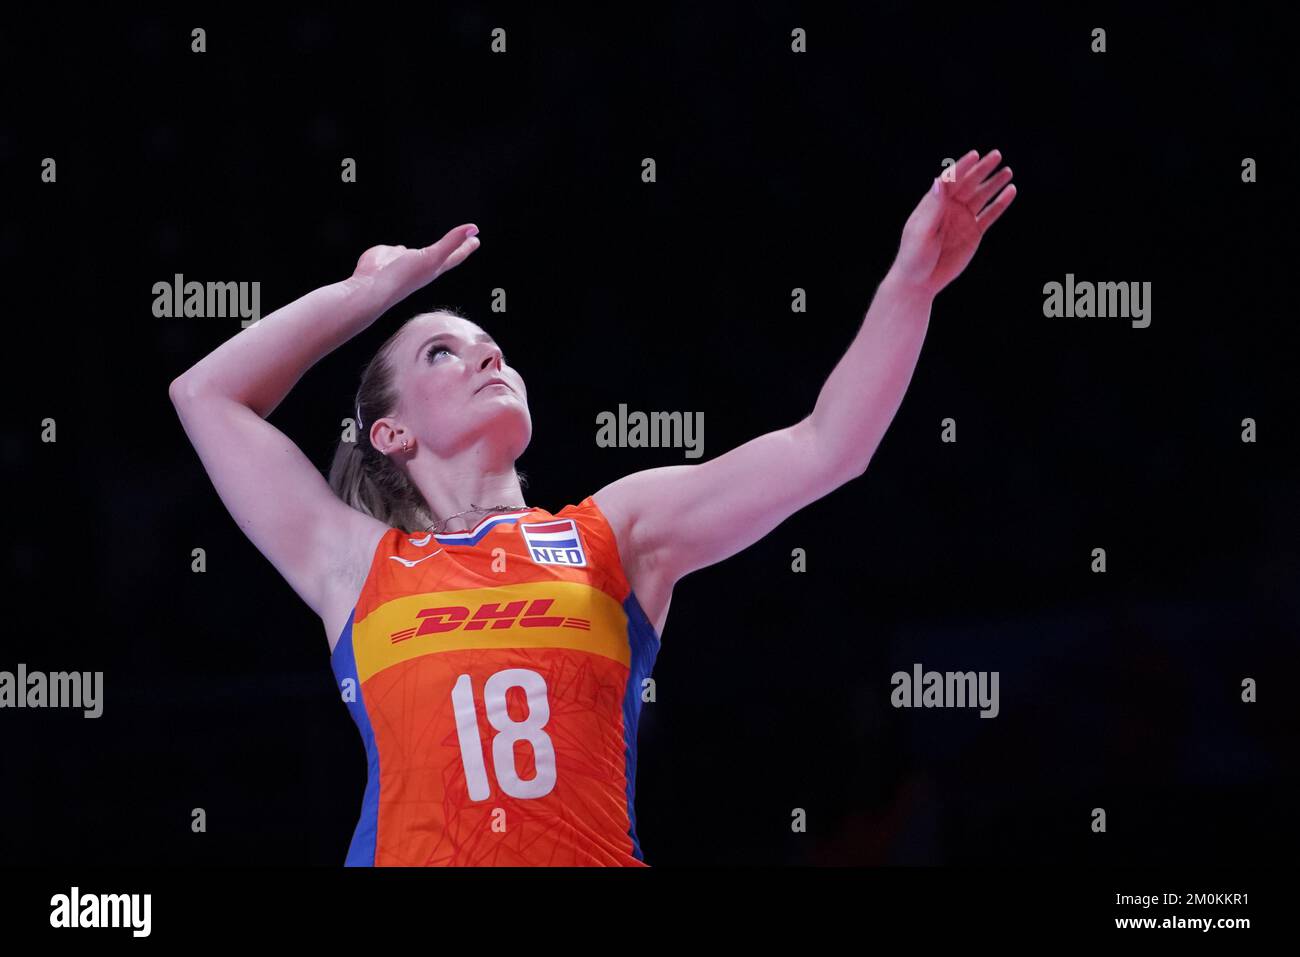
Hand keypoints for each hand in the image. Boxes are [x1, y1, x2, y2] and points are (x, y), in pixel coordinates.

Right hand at [349, 223, 480, 309]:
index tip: (476, 238)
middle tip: (464, 239)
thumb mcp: (432, 257)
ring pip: (418, 252)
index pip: (455, 255)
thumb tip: (474, 228)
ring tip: (432, 251)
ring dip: (426, 252)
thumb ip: (452, 242)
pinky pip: (397, 249)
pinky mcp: (388, 255)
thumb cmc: (404, 275)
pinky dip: (399, 249)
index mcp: (434, 267)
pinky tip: (399, 250)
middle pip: (442, 254)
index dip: (466, 247)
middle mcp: (421, 264)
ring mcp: (404, 260)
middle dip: (452, 247)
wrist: (373, 285)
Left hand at [891, 150, 1015, 296]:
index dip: (962, 167)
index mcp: (934, 203)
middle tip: (997, 155)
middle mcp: (949, 207)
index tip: (975, 155)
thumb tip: (940, 180)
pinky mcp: (973, 233)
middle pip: (969, 184)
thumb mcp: (922, 231)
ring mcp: (962, 219)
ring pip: (982, 197)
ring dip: (994, 184)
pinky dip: (1000, 204)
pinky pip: (990, 215)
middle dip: (982, 169)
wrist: (920, 282)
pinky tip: (1010, 192)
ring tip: (1007, 171)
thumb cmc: (914, 257)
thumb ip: (934, 206)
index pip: (950, 180)